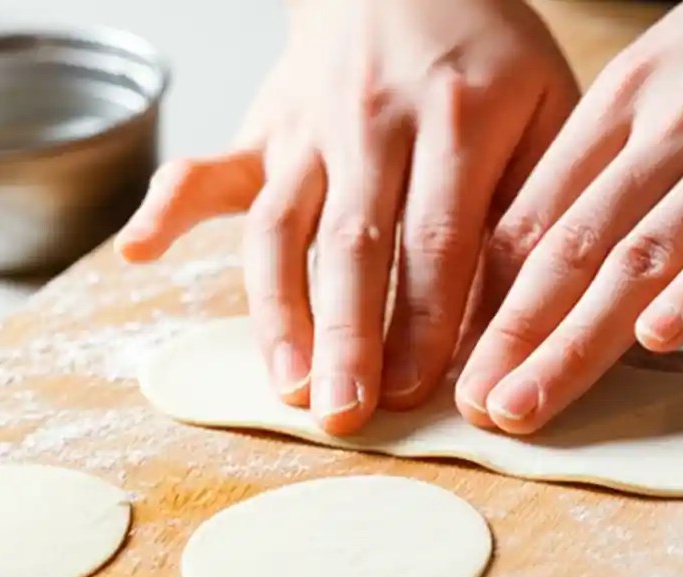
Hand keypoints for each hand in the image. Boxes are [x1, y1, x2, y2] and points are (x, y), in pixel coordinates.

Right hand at [116, 0, 578, 433]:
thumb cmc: (486, 57)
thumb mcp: (547, 107)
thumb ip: (534, 203)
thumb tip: (525, 314)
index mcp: (460, 116)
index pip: (440, 235)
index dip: (428, 319)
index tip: (421, 392)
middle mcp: (374, 123)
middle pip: (354, 243)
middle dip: (348, 336)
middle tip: (345, 414)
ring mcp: (307, 129)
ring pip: (280, 228)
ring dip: (277, 312)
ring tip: (285, 385)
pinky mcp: (261, 132)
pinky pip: (207, 169)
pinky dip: (164, 208)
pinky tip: (136, 253)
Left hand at [456, 0, 682, 433]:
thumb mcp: (667, 76)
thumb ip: (612, 159)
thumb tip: (543, 244)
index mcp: (620, 104)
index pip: (532, 215)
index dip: (487, 298)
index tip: (456, 361)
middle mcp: (666, 125)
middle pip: (570, 246)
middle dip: (511, 335)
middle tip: (473, 404)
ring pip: (642, 254)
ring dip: (576, 338)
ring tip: (528, 403)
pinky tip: (659, 340)